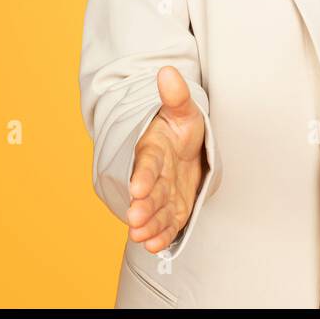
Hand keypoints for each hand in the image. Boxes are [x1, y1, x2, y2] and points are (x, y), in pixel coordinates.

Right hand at [128, 65, 207, 253]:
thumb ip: (176, 96)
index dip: (143, 175)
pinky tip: (155, 246)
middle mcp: (155, 174)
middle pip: (149, 191)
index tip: (138, 188)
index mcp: (153, 149)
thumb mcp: (183, 110)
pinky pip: (167, 222)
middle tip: (135, 219)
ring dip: (149, 224)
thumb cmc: (180, 128)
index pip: (147, 163)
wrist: (184, 146)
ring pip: (155, 210)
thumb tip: (168, 72)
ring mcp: (163, 193)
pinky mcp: (173, 207)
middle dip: (143, 206)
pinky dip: (161, 234)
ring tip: (142, 237)